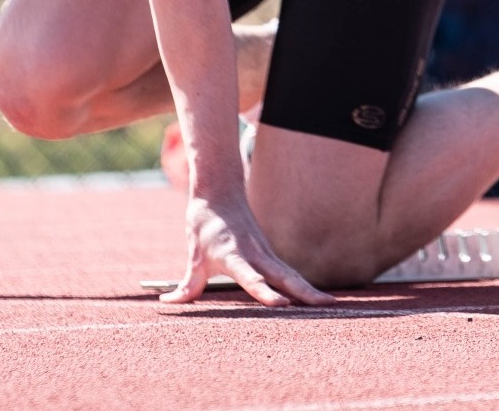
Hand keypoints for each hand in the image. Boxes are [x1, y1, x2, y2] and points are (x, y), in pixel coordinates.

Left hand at [158, 195, 334, 306]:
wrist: (220, 194)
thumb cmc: (205, 224)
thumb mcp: (193, 256)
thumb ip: (187, 284)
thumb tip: (169, 303)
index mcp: (234, 255)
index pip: (252, 278)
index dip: (265, 291)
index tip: (280, 304)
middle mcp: (255, 254)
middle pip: (284, 276)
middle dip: (304, 291)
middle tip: (326, 305)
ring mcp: (265, 253)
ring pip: (290, 273)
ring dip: (308, 288)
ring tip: (329, 304)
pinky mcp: (269, 253)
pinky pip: (287, 271)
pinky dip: (301, 283)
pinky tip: (314, 296)